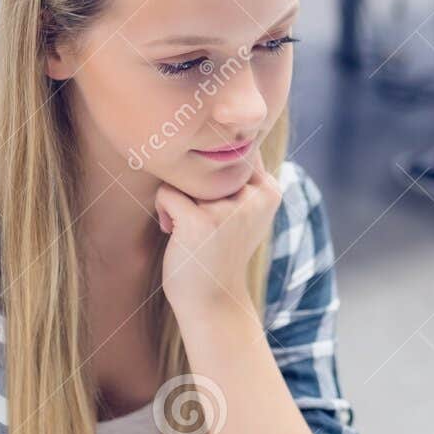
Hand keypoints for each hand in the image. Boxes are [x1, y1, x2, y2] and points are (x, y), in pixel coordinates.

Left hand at [154, 150, 282, 325]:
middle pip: (205, 162)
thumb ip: (240, 176)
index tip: (213, 204)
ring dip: (179, 198)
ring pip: (185, 175)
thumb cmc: (219, 250)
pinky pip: (167, 193)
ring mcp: (228, 209)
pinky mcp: (200, 221)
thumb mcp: (243, 211)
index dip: (213, 173)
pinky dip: (164, 211)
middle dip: (195, 186)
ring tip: (188, 227)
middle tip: (200, 219)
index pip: (231, 152)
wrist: (213, 302)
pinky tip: (174, 233)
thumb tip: (225, 131)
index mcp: (269, 190)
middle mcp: (253, 196)